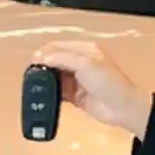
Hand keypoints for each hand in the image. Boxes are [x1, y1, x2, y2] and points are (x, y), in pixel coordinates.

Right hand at [35, 40, 154, 136]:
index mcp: (85, 50)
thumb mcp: (86, 64)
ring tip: (34, 84)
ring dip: (45, 79)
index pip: (59, 46)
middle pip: (55, 60)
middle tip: (31, 74)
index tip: (33, 61)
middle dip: (43, 65)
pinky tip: (43, 95)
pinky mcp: (74, 95)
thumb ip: (63, 58)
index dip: (45, 52)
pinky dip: (50, 92)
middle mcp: (80, 63)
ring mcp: (77, 79)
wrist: (123, 108)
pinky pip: (58, 91)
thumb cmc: (108, 82)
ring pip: (55, 76)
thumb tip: (41, 58)